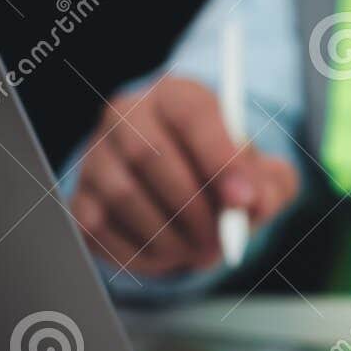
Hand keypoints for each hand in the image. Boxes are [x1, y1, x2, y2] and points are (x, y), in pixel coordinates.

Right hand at [68, 77, 299, 275]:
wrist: (188, 193)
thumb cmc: (229, 178)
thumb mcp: (264, 176)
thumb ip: (271, 185)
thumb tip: (252, 203)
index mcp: (178, 96)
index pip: (193, 115)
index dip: (220, 158)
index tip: (245, 199)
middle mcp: (127, 115)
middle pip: (148, 156)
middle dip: (193, 208)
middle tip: (222, 240)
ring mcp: (95, 156)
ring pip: (122, 196)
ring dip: (168, 234)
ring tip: (201, 250)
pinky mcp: (78, 197)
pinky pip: (100, 229)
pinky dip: (140, 252)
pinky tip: (170, 254)